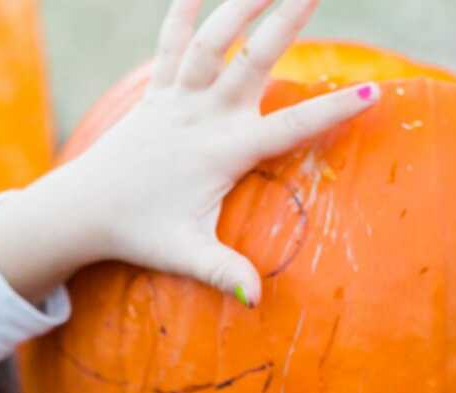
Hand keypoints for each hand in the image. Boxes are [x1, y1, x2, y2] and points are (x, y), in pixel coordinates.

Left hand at [0, 0, 378, 304]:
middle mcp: (202, 116)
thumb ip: (221, 271)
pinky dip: (182, 13)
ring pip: (212, 41)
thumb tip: (256, 299)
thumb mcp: (184, 253)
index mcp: (223, 152)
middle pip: (252, 61)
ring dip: (240, 4)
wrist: (83, 209)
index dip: (331, 113)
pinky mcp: (156, 92)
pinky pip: (171, 44)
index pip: (289, 130)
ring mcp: (177, 99)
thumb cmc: (139, 233)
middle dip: (285, 23)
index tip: (371, 93)